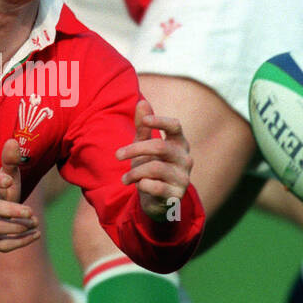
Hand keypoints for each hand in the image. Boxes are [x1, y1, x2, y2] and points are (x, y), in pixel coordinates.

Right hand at [0, 139, 39, 251]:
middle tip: (31, 211)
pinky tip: (36, 235)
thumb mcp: (6, 178)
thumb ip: (10, 162)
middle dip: (10, 210)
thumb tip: (13, 141)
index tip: (10, 180)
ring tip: (35, 222)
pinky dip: (19, 242)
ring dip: (17, 226)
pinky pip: (0, 245)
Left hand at [117, 100, 191, 220]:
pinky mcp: (177, 195)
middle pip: (159, 146)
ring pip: (155, 168)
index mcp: (179, 143)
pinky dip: (143, 185)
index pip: (176, 126)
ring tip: (125, 178)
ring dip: (134, 172)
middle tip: (117, 155)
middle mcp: (185, 158)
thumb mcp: (144, 146)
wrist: (156, 200)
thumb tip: (142, 102)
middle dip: (134, 149)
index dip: (160, 121)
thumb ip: (143, 126)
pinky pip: (157, 187)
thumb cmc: (150, 167)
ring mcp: (183, 177)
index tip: (144, 121)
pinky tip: (139, 186)